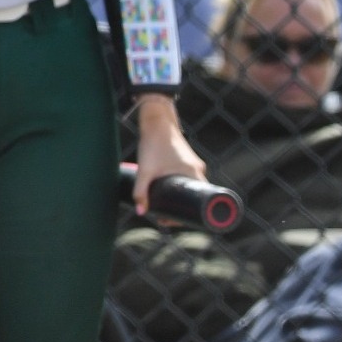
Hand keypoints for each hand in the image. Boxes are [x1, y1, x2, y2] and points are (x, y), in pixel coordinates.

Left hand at [130, 95, 205, 215]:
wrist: (157, 120)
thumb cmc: (153, 144)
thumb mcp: (145, 170)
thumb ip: (140, 191)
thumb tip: (140, 212)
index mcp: (194, 173)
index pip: (201, 201)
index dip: (190, 215)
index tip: (175, 221)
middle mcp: (198, 169)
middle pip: (195, 195)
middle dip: (182, 207)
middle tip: (166, 216)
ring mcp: (195, 163)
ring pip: (191, 186)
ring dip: (180, 196)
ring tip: (165, 203)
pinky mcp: (188, 159)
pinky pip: (188, 177)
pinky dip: (181, 185)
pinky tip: (169, 188)